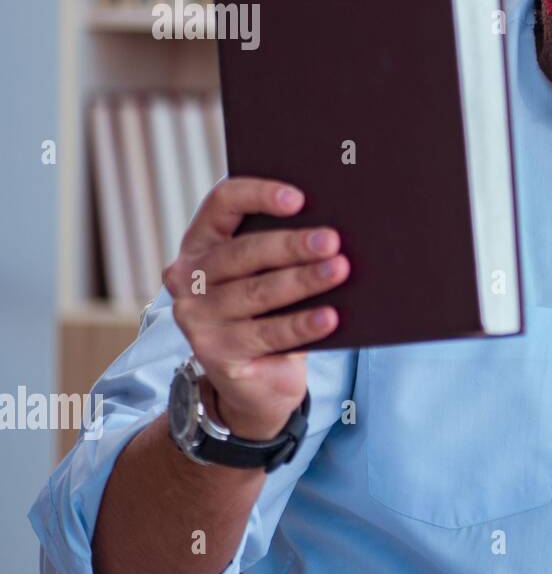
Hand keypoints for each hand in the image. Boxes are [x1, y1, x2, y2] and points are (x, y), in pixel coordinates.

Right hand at [163, 178, 348, 439]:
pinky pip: (265, 334)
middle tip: (332, 240)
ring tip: (339, 270)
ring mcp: (197, 317)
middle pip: (243, 252)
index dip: (259, 195)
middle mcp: (189, 276)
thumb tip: (333, 231)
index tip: (299, 198)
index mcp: (203, 241)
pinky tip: (330, 316)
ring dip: (302, 280)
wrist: (256, 378)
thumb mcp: (271, 274)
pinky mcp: (214, 352)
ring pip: (256, 293)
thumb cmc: (270, 310)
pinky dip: (302, 324)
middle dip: (292, 245)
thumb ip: (285, 251)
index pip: (223, 203)